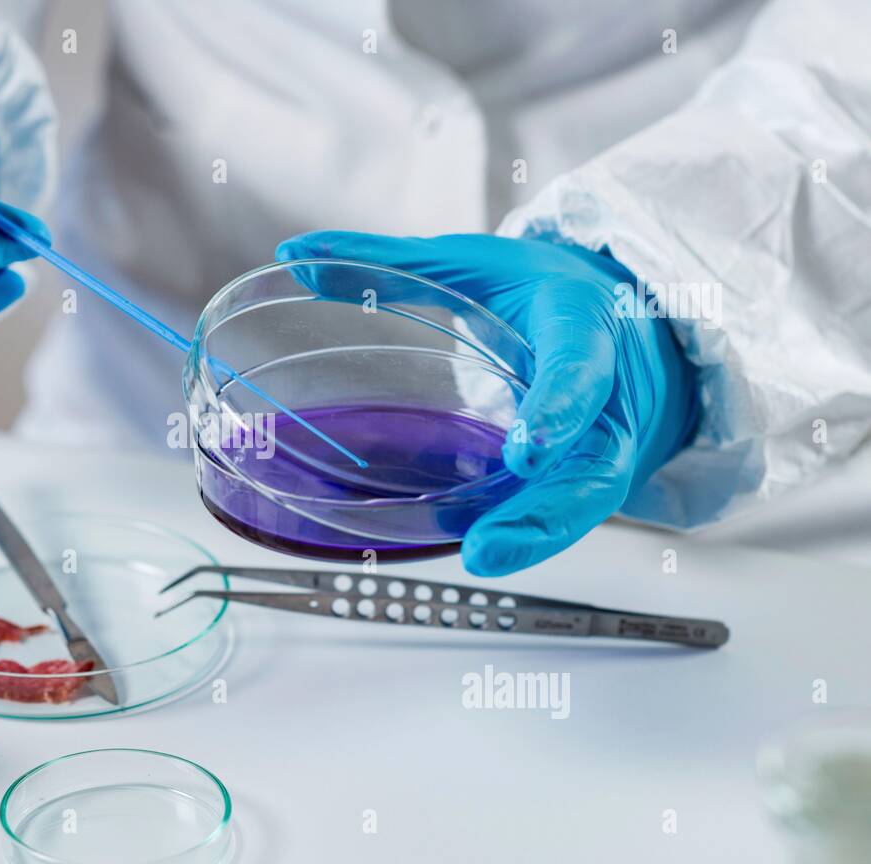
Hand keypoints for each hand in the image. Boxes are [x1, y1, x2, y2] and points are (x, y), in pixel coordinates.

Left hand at [276, 232, 699, 575]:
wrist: (617, 312)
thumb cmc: (539, 288)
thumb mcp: (474, 261)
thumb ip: (391, 261)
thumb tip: (296, 256)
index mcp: (581, 325)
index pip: (579, 370)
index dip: (559, 410)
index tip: (526, 451)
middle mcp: (605, 395)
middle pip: (593, 467)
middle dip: (547, 512)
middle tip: (489, 546)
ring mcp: (598, 443)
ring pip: (583, 504)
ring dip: (533, 538)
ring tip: (482, 558)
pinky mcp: (581, 476)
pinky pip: (561, 512)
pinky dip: (525, 534)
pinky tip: (479, 547)